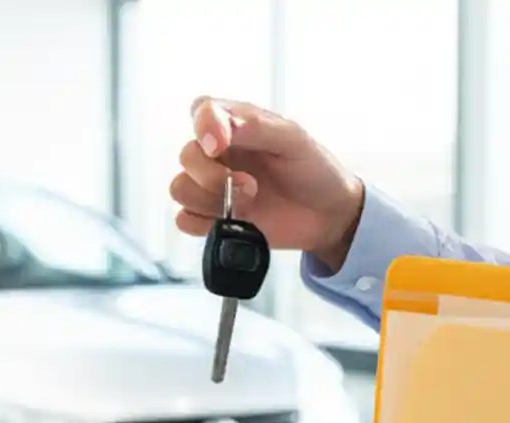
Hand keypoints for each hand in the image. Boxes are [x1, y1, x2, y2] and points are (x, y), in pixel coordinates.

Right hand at [169, 96, 365, 271]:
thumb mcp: (294, 139)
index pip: (201, 111)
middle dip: (212, 174)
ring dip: (210, 200)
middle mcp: (218, 154)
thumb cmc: (314, 170)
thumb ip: (257, 127)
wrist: (328, 216)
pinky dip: (206, 223)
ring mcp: (213, 187)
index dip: (203, 126)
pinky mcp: (212, 219)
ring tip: (248, 202)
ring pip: (181, 188)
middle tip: (248, 185)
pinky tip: (235, 220)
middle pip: (187, 156)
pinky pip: (185, 221)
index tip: (220, 145)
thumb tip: (222, 126)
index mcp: (235, 125)